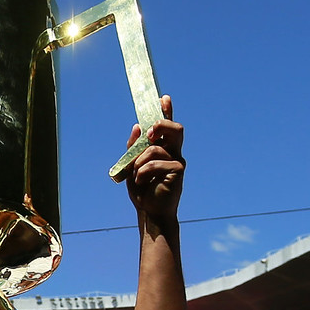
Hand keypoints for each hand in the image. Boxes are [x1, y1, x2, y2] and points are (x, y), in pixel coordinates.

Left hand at [118, 95, 183, 224]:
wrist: (149, 211)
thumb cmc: (142, 189)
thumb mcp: (132, 165)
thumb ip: (134, 147)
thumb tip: (137, 126)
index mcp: (163, 148)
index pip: (167, 125)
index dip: (167, 110)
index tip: (163, 97)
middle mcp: (173, 152)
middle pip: (175, 128)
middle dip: (161, 124)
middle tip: (149, 133)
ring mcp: (177, 161)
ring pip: (157, 147)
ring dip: (140, 160)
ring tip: (137, 174)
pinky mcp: (178, 171)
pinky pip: (157, 162)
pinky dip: (144, 171)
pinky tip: (140, 180)